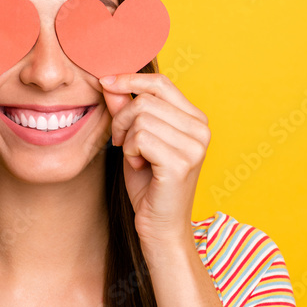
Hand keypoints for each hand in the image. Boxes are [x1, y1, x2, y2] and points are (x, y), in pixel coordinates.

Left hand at [99, 72, 209, 250]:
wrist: (160, 226)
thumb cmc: (149, 184)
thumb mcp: (135, 140)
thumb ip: (125, 110)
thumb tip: (109, 82)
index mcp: (196, 119)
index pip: (161, 83)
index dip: (130, 80)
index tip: (105, 83)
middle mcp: (201, 129)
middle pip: (146, 99)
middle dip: (122, 119)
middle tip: (122, 142)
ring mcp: (194, 146)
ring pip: (141, 118)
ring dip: (127, 139)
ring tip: (135, 157)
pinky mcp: (181, 162)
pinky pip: (140, 138)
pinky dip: (130, 152)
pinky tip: (139, 167)